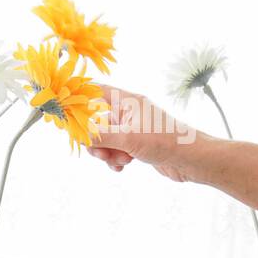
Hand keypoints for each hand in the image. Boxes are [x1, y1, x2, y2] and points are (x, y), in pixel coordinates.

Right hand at [88, 85, 207, 182]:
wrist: (192, 161)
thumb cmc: (165, 142)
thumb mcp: (128, 139)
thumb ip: (100, 135)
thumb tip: (78, 134)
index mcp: (128, 101)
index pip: (96, 91)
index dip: (79, 98)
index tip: (65, 111)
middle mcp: (130, 112)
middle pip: (97, 120)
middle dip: (95, 138)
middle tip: (98, 152)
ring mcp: (133, 129)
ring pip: (106, 139)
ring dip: (106, 152)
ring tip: (117, 161)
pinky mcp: (138, 145)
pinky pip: (116, 150)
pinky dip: (115, 159)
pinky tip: (122, 166)